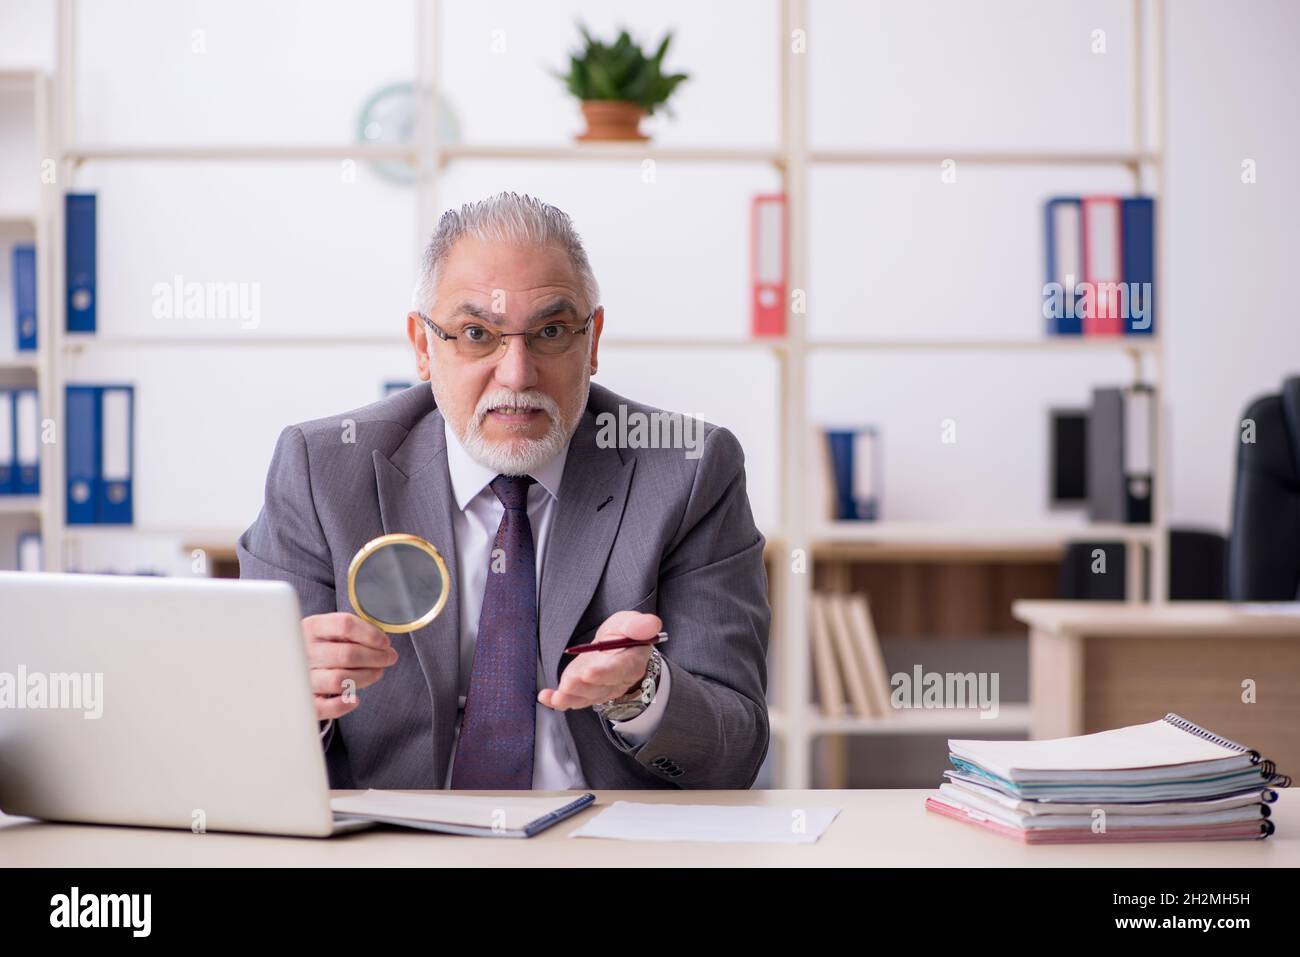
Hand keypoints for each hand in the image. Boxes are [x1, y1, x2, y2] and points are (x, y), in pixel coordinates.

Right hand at [301, 612, 398, 720]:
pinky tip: (355, 698)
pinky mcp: (304, 700)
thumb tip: (382, 643)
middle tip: (389, 658)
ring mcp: (302, 677)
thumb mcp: (332, 630)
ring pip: (339, 680)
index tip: (385, 643)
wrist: (290, 665)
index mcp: (313, 627)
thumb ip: (354, 632)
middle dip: (376, 658)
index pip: (345, 625)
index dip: (370, 634)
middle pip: (346, 654)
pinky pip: (325, 707)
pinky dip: (344, 705)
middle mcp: (304, 651)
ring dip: (366, 677)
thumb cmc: (321, 646)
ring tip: (376, 672)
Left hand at [538, 610, 661, 711]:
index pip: (620, 669)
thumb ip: (639, 624)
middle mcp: (616, 681)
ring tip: (557, 695)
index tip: (589, 671)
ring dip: (570, 697)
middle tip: (569, 683)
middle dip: (584, 686)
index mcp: (631, 662)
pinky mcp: (584, 691)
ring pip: (586, 696)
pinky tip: (545, 697)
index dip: (605, 672)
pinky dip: (557, 701)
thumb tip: (652, 624)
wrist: (616, 648)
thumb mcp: (630, 622)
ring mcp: (599, 689)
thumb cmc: (624, 634)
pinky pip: (572, 700)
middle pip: (601, 687)